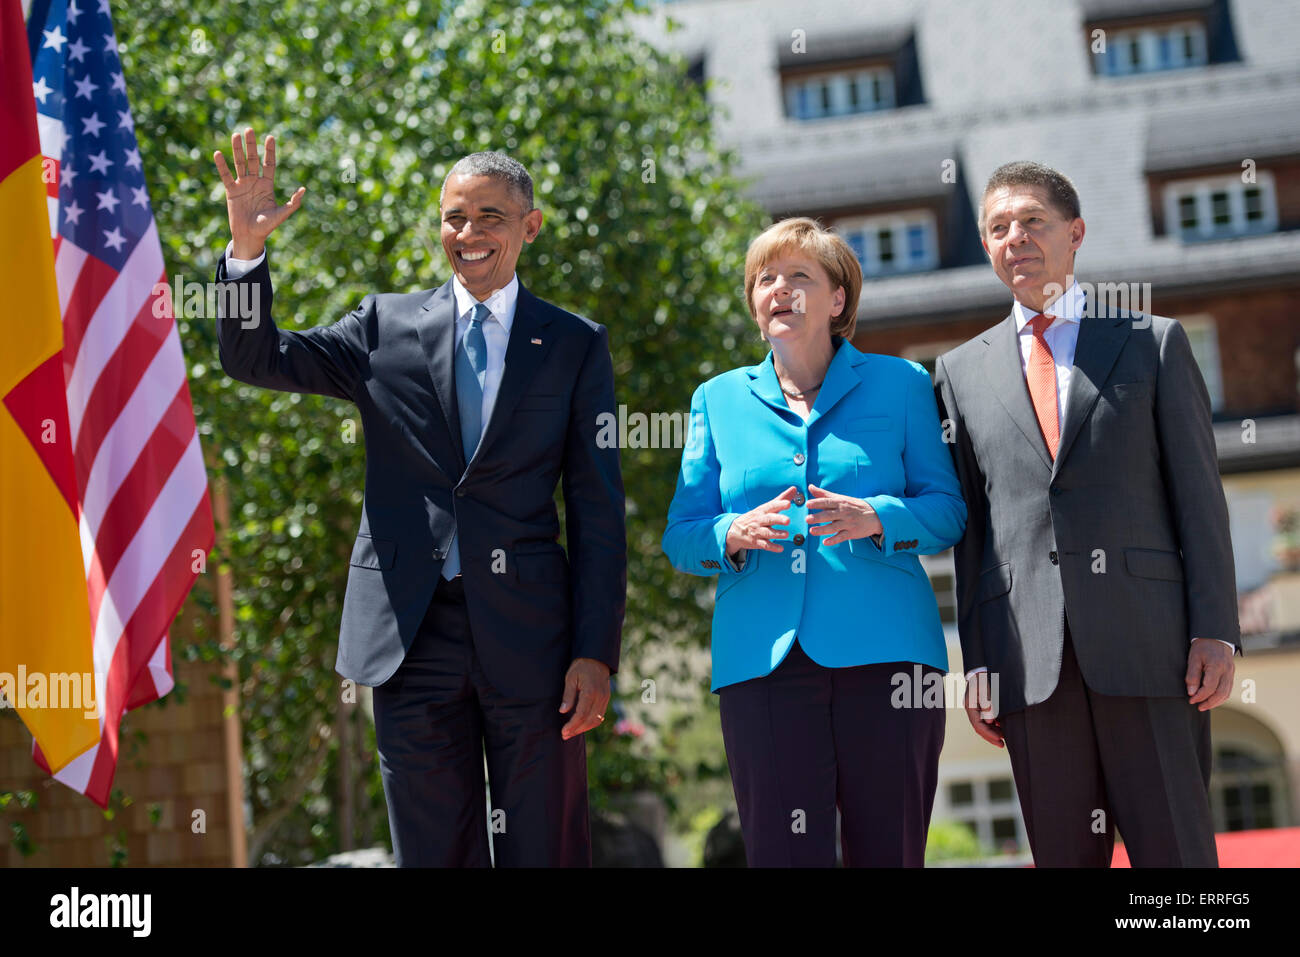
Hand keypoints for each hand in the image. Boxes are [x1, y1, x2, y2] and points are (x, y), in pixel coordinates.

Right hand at [213, 127, 305, 259]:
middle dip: (252, 145)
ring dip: (237, 150)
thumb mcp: (282, 214)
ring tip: (236, 135)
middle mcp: (255, 182)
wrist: (250, 236)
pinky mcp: (231, 191)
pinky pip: (226, 176)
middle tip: (249, 129)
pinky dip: (222, 165)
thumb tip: (303, 189)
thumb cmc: (267, 226)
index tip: (270, 137)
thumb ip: (293, 203)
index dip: (269, 151)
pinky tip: (218, 153)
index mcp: (267, 185)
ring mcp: (242, 185)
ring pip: (240, 163)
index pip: (269, 164)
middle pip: (253, 159)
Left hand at [559, 657, 610, 739]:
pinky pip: (600, 715)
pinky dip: (591, 722)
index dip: (572, 725)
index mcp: (590, 691)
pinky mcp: (606, 698)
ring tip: (571, 732)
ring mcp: (605, 698)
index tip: (563, 731)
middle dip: (577, 730)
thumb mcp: (571, 678)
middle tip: (565, 735)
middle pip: (589, 720)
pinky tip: (581, 725)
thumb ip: (568, 695)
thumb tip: (563, 711)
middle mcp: (600, 697)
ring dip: (584, 728)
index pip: (581, 714)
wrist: (596, 657)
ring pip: (596, 720)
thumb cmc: (581, 666)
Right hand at [724, 486, 796, 557]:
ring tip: (786, 534)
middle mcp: (759, 520)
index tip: (788, 503)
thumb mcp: (765, 507)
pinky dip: (772, 547)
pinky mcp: (756, 542)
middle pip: (769, 519)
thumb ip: (781, 499)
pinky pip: (765, 545)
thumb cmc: (754, 517)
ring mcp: (757, 531)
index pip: (771, 506)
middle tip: (788, 520)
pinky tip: (780, 548)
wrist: (735, 530)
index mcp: (762, 511)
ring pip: (767, 533)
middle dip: (778, 519)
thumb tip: (794, 489)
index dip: (780, 504)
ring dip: (777, 534)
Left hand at [805, 483, 881, 544]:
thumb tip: (810, 487)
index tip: (808, 504)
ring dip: (822, 529)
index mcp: (840, 503)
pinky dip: (834, 540)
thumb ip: (824, 494)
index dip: (817, 503)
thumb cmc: (854, 506)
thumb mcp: (840, 498)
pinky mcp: (851, 532)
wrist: (875, 515)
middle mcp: (843, 512)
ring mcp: (847, 523)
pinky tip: (826, 542)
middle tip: (807, 519)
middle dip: (818, 517)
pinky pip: (841, 537)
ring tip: (812, 531)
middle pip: (829, 515)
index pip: (827, 502)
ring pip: (833, 527)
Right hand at [963, 671, 1004, 747]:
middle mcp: (971, 708)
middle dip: (991, 737)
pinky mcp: (981, 705)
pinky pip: (986, 719)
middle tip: (1002, 744)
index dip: (989, 735)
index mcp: (970, 706)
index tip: (1000, 741)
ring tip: (1004, 737)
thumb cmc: (983, 676)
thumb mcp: (985, 688)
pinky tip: (1002, 727)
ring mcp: (975, 707)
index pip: (978, 725)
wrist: (980, 667)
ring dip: (993, 731)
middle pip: (980, 727)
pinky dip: (994, 724)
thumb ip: (988, 704)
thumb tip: (991, 721)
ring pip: (983, 724)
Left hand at [1186, 638, 1234, 710]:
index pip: (1209, 687)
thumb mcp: (1193, 658)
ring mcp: (1231, 672)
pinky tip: (1211, 699)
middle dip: (1209, 702)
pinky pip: (1228, 689)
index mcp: (1217, 666)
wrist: (1216, 636)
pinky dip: (1221, 697)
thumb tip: (1191, 692)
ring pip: (1227, 693)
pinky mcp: (1231, 674)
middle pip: (1221, 693)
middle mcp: (1227, 671)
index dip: (1200, 696)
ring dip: (1216, 702)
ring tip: (1203, 705)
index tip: (1191, 700)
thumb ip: (1192, 675)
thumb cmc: (1202, 646)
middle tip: (1198, 706)